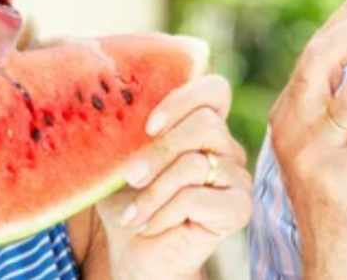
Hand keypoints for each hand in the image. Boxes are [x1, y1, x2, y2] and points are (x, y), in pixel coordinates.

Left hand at [93, 74, 251, 279]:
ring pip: (195, 163)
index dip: (184, 99)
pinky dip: (164, 212)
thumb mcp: (119, 161)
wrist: (138, 256)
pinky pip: (197, 196)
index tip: (149, 126)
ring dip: (153, 191)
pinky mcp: (239, 207)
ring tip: (133, 214)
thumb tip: (107, 106)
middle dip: (159, 152)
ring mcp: (237, 177)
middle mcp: (227, 147)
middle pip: (205, 124)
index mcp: (203, 126)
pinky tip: (150, 226)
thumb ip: (124, 130)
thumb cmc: (129, 204)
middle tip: (131, 177)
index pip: (214, 89)